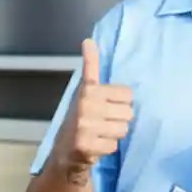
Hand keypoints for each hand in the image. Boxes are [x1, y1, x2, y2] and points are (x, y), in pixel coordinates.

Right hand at [53, 38, 132, 183]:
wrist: (63, 152)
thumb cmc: (79, 117)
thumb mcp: (84, 90)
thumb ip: (91, 66)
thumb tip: (88, 40)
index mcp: (89, 89)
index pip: (128, 93)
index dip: (120, 102)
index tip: (106, 105)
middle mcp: (86, 105)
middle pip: (129, 112)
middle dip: (119, 120)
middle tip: (102, 123)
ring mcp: (85, 125)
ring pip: (123, 129)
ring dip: (114, 134)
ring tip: (99, 133)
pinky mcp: (86, 145)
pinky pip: (114, 145)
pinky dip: (107, 148)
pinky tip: (95, 145)